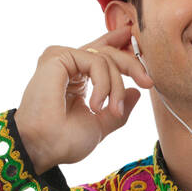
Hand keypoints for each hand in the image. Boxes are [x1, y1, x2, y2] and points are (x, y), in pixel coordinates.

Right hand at [14, 23, 155, 172]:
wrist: (44, 147)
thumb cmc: (65, 140)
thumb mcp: (102, 124)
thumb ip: (119, 108)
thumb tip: (136, 92)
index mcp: (77, 78)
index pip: (101, 55)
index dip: (120, 46)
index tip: (137, 43)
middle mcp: (68, 65)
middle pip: (109, 52)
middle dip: (133, 65)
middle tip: (148, 83)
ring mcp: (62, 59)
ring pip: (106, 58)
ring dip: (116, 87)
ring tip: (110, 111)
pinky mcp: (58, 56)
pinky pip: (96, 60)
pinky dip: (104, 84)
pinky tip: (96, 105)